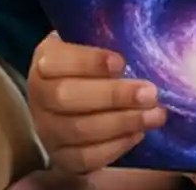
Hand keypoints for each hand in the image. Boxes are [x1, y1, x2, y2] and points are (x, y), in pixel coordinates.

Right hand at [29, 32, 168, 174]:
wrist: (77, 94)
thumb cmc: (93, 62)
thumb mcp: (95, 42)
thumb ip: (111, 37)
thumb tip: (146, 40)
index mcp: (46, 60)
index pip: (57, 61)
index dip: (88, 62)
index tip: (121, 62)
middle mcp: (39, 96)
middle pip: (66, 98)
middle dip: (113, 96)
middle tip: (150, 93)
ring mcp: (47, 128)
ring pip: (78, 130)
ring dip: (122, 123)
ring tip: (155, 115)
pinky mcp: (61, 155)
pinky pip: (85, 158)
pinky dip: (115, 147)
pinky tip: (138, 133)